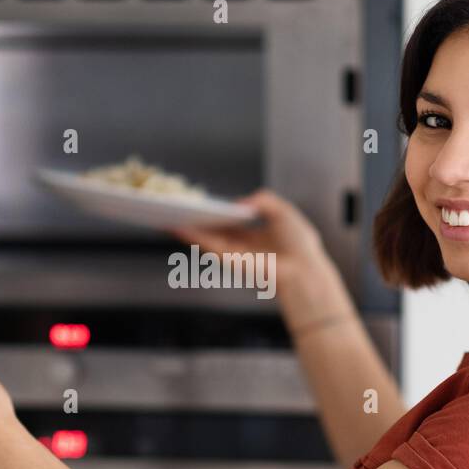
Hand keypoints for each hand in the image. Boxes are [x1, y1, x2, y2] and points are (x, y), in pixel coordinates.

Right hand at [168, 188, 328, 289]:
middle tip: (171, 207)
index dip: (210, 212)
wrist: (304, 269)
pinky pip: (206, 244)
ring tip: (164, 214)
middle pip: (210, 229)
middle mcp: (240, 244)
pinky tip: (176, 226)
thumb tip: (238, 202)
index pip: (226, 221)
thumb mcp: (283, 211)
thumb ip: (262, 199)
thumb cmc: (299, 244)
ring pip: (203, 237)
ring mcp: (233, 253)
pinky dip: (190, 236)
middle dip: (192, 218)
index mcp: (253, 234)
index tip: (193, 203)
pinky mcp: (229, 259)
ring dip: (184, 226)